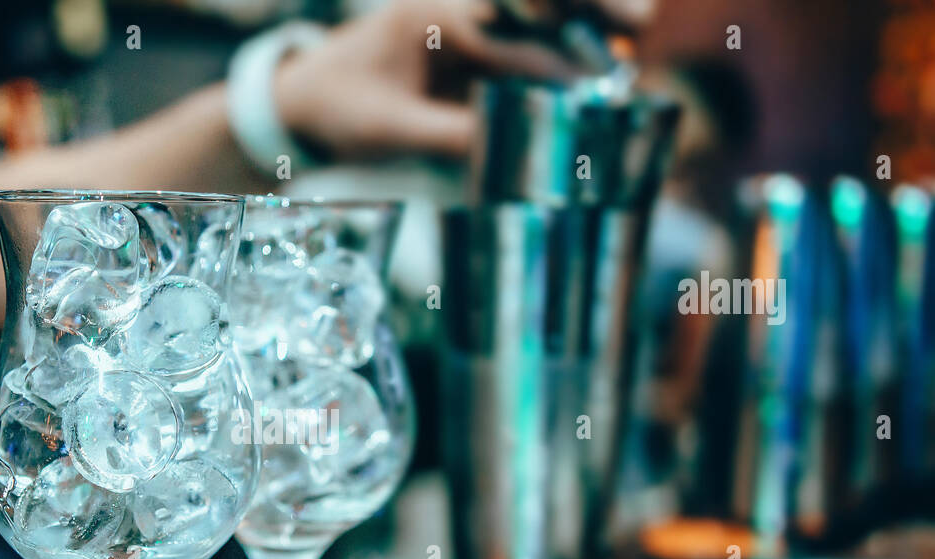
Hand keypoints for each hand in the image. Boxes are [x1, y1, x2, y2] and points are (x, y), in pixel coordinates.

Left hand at [274, 0, 653, 160]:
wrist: (305, 95)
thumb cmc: (341, 107)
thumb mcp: (389, 130)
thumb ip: (451, 137)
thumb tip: (517, 155)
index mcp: (434, 15)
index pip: (505, 38)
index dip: (553, 66)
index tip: (594, 92)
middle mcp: (458, 3)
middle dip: (592, 5)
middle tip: (643, 22)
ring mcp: (468, 13)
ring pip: (540, 7)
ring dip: (588, 14)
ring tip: (640, 28)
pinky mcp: (473, 33)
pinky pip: (527, 29)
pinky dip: (565, 37)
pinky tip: (605, 51)